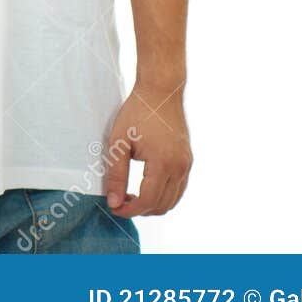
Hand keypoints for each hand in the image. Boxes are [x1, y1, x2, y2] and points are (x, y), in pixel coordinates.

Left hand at [103, 83, 191, 216]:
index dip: (130, 210)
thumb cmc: (137, 112)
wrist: (161, 92)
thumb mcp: (119, 142)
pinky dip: (163, 195)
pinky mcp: (187, 160)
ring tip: (130, 196)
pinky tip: (144, 188)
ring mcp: (186, 164)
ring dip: (152, 205)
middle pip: (162, 205)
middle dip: (140, 210)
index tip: (114, 208)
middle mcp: (180, 167)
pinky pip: (178, 188)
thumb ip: (116, 174)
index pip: (148, 201)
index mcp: (163, 163)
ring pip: (173, 200)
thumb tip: (114, 202)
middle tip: (119, 202)